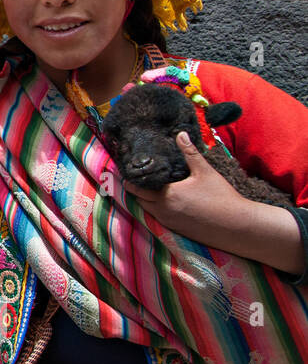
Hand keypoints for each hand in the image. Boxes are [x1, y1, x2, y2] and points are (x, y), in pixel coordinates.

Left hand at [125, 132, 303, 274]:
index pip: (137, 187)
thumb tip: (180, 134)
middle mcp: (162, 210)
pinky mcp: (175, 230)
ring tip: (146, 187)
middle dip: (135, 188)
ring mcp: (168, 222)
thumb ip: (189, 152)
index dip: (131, 178)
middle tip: (134, 176)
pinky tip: (162, 201)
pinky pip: (157, 218)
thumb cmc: (221, 196)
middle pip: (138, 199)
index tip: (128, 170)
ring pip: (146, 209)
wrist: (236, 225)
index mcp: (166, 194)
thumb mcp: (205, 171)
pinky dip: (155, 209)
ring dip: (144, 200)